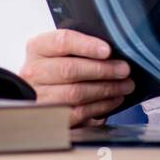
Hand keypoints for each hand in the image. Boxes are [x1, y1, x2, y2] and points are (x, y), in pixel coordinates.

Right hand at [18, 29, 136, 127]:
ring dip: (106, 89)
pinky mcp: (49, 117)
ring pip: (75, 93)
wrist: (42, 91)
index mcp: (38, 47)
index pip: (61, 41)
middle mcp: (34, 72)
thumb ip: (82, 46)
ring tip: (125, 85)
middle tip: (124, 70)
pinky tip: (114, 99)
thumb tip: (112, 52)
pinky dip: (101, 106)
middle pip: (70, 70)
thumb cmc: (58, 66)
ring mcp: (39, 96)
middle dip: (102, 70)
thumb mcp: (63, 50)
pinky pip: (78, 112)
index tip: (107, 50)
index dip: (86, 45)